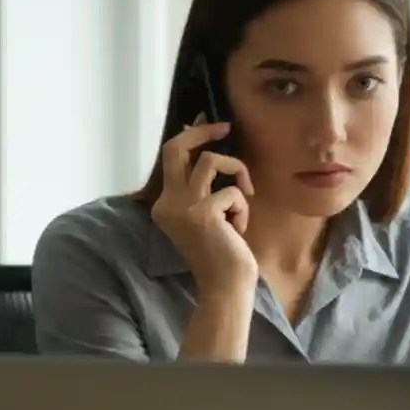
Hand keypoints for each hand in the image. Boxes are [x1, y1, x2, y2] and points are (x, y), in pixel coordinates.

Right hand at [150, 115, 257, 298]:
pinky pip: (232, 191)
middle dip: (202, 132)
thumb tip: (209, 149)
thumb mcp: (205, 215)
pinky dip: (243, 208)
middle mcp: (167, 203)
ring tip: (244, 195)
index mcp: (164, 205)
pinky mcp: (203, 213)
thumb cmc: (221, 252)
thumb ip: (201, 187)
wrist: (224, 286)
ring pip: (211, 161)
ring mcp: (182, 207)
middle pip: (176, 147)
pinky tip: (239, 230)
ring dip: (236, 172)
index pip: (171, 157)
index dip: (191, 136)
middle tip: (224, 126)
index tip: (209, 124)